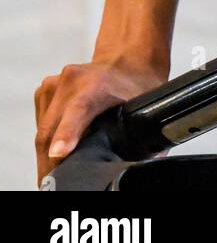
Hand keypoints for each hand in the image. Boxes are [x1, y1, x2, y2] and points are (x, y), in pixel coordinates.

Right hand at [34, 54, 168, 186]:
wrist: (128, 57)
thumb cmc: (140, 84)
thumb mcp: (149, 107)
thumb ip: (147, 137)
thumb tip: (147, 162)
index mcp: (99, 84)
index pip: (78, 110)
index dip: (68, 133)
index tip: (59, 153)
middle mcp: (73, 80)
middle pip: (50, 130)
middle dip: (50, 164)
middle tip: (56, 185)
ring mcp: (55, 83)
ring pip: (42, 130)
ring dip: (46, 155)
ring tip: (57, 173)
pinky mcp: (45, 89)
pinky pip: (41, 123)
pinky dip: (47, 140)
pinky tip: (59, 151)